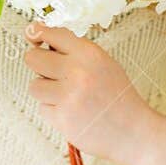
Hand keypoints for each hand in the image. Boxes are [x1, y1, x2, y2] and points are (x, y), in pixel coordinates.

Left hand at [23, 22, 154, 164]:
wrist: (134, 132)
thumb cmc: (118, 98)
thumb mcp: (104, 64)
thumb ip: (76, 52)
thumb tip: (43, 43)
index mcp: (90, 55)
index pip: (54, 34)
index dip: (37, 32)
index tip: (31, 33)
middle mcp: (78, 73)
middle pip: (33, 59)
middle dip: (37, 63)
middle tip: (47, 70)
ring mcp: (69, 97)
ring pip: (34, 86)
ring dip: (45, 91)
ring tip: (65, 96)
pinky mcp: (62, 119)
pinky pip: (43, 109)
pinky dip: (53, 111)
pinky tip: (72, 112)